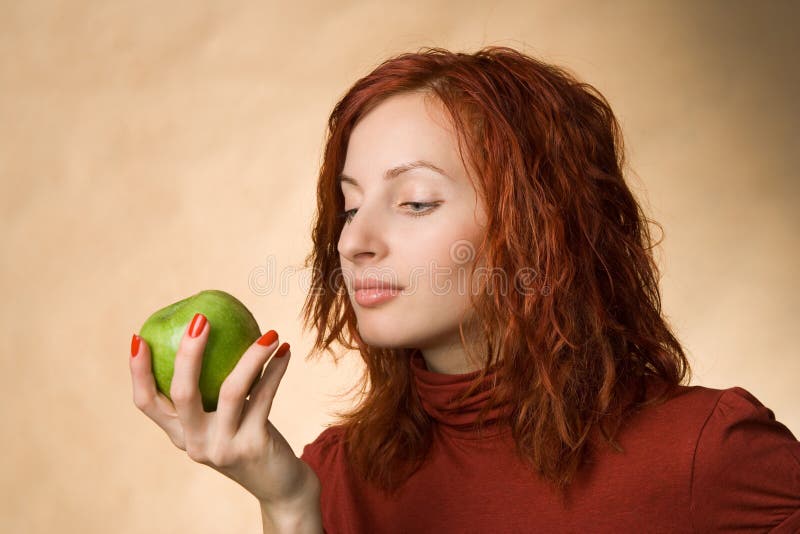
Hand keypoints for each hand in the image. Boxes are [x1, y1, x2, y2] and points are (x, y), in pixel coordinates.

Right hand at [129, 315, 317, 505]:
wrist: (277, 483)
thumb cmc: (246, 438)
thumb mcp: (222, 418)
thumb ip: (211, 391)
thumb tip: (207, 331)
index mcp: (179, 434)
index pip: (146, 403)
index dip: (137, 372)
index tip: (138, 337)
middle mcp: (195, 443)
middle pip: (182, 392)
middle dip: (188, 353)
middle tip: (201, 319)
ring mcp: (223, 447)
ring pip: (231, 391)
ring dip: (252, 356)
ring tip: (269, 332)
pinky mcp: (253, 446)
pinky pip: (264, 396)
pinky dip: (276, 370)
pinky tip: (284, 349)